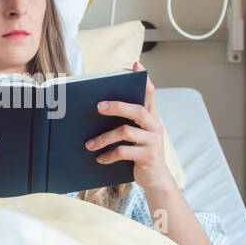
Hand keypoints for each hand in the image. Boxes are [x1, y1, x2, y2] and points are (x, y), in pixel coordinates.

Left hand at [85, 61, 176, 194]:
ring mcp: (153, 142)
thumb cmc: (141, 153)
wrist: (156, 180)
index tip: (136, 65)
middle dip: (117, 106)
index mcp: (152, 118)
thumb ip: (128, 122)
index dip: (144, 80)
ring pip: (126, 132)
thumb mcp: (139, 135)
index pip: (151, 94)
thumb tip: (101, 108)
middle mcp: (155, 126)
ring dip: (104, 138)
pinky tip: (100, 158)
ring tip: (89, 144)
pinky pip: (124, 152)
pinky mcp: (148, 157)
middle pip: (137, 110)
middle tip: (98, 106)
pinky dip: (108, 155)